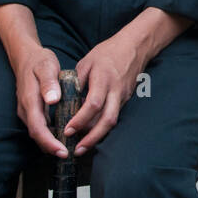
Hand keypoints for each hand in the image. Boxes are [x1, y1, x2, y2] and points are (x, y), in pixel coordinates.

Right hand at [12, 46, 67, 157]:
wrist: (26, 57)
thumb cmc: (39, 61)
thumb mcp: (46, 67)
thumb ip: (48, 83)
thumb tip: (52, 100)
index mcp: (30, 100)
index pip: (37, 128)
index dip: (49, 142)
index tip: (61, 150)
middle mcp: (26, 109)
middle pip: (37, 135)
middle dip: (51, 147)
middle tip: (68, 154)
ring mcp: (27, 111)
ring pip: (38, 132)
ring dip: (50, 143)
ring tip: (68, 148)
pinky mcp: (31, 110)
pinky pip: (40, 126)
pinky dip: (49, 134)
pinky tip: (63, 136)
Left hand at [66, 30, 146, 154]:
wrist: (135, 47)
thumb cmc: (108, 52)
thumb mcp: (87, 61)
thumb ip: (76, 80)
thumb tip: (62, 98)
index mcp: (104, 79)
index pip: (93, 104)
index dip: (80, 120)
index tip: (67, 130)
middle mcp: (115, 91)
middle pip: (107, 120)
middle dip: (92, 138)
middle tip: (77, 150)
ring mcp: (123, 97)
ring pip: (112, 122)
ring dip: (97, 137)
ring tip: (82, 147)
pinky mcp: (125, 100)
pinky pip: (114, 116)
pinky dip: (102, 128)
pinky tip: (91, 134)